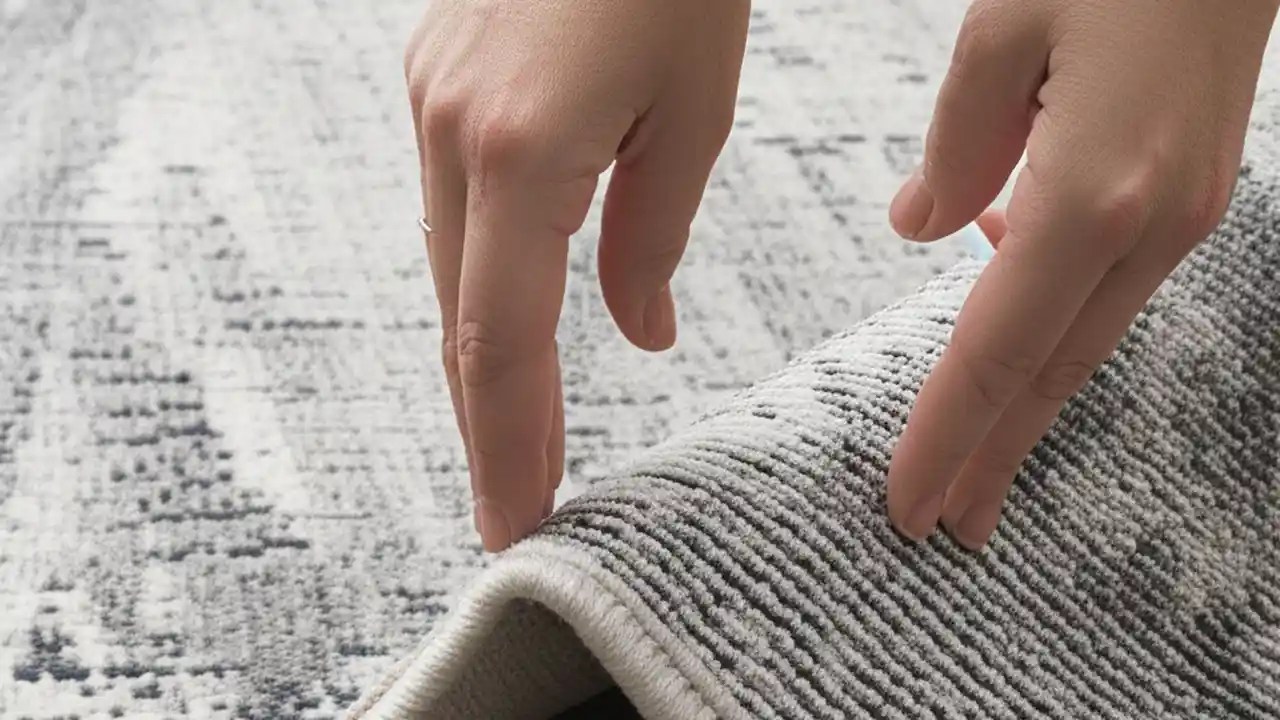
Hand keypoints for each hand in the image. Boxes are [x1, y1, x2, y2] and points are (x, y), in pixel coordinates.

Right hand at [403, 0, 749, 550]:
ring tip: (516, 436)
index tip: (517, 519)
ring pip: (449, 266)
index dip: (508, 439)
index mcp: (522, 151)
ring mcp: (431, 102)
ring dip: (483, 355)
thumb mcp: (695, 110)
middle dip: (488, 419)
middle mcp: (452, 134)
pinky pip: (451, 209)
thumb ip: (653, 235)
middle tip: (512, 504)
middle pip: (460, 316)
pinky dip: (482, 280)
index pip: (505, 338)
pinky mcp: (436, 80)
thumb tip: (636, 331)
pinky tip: (509, 318)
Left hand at [885, 0, 1278, 549]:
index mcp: (1093, 193)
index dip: (946, 434)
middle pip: (1049, 372)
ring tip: (968, 457)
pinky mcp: (1192, 195)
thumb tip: (922, 227)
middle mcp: (1150, 224)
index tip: (906, 504)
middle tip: (941, 527)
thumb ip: (955, 150)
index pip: (996, 350)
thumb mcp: (1000, 33)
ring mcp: (1183, 215)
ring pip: (1083, 338)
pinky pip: (1106, 282)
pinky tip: (1004, 306)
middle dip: (990, 456)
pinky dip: (1049, 320)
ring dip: (1021, 404)